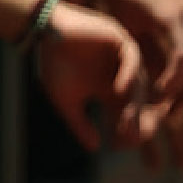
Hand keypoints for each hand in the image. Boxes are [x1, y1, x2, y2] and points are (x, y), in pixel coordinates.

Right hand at [36, 1, 153, 150]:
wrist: (43, 34)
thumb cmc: (52, 65)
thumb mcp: (66, 101)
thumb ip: (80, 124)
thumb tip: (94, 148)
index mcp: (112, 90)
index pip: (127, 114)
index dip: (127, 130)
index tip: (121, 146)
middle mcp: (123, 75)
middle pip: (139, 102)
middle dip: (138, 121)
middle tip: (134, 138)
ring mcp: (125, 58)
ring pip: (138, 84)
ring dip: (134, 104)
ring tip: (127, 121)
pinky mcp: (122, 40)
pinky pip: (133, 59)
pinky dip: (128, 74)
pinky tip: (119, 90)